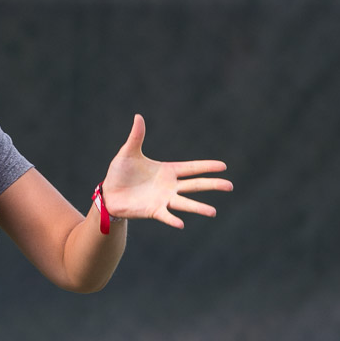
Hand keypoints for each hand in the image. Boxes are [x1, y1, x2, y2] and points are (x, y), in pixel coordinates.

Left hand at [99, 114, 230, 228]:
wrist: (109, 194)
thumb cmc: (119, 172)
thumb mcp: (128, 152)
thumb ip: (136, 136)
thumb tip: (138, 116)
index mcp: (167, 170)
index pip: (191, 168)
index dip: (207, 166)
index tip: (223, 166)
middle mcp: (169, 186)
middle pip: (196, 185)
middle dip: (213, 184)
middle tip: (230, 186)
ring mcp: (163, 199)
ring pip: (185, 203)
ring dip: (199, 207)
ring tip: (213, 212)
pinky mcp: (153, 211)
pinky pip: (166, 216)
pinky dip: (173, 220)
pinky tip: (181, 224)